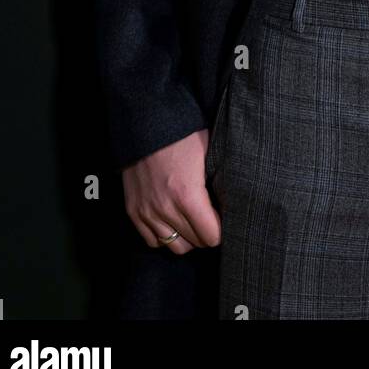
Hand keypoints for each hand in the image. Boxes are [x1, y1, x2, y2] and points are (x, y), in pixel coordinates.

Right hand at [122, 129, 220, 253]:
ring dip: (188, 238)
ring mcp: (146, 211)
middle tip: (212, 220)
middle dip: (207, 234)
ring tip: (194, 223)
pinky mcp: (133, 210)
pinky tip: (174, 222)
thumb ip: (220, 181)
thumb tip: (235, 201)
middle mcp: (165, 208)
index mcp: (187, 194)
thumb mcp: (209, 153)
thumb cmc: (183, 134)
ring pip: (174, 246)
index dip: (222, 230)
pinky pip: (152, 240)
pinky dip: (165, 236)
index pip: (211, 236)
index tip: (226, 219)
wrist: (146, 121)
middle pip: (194, 243)